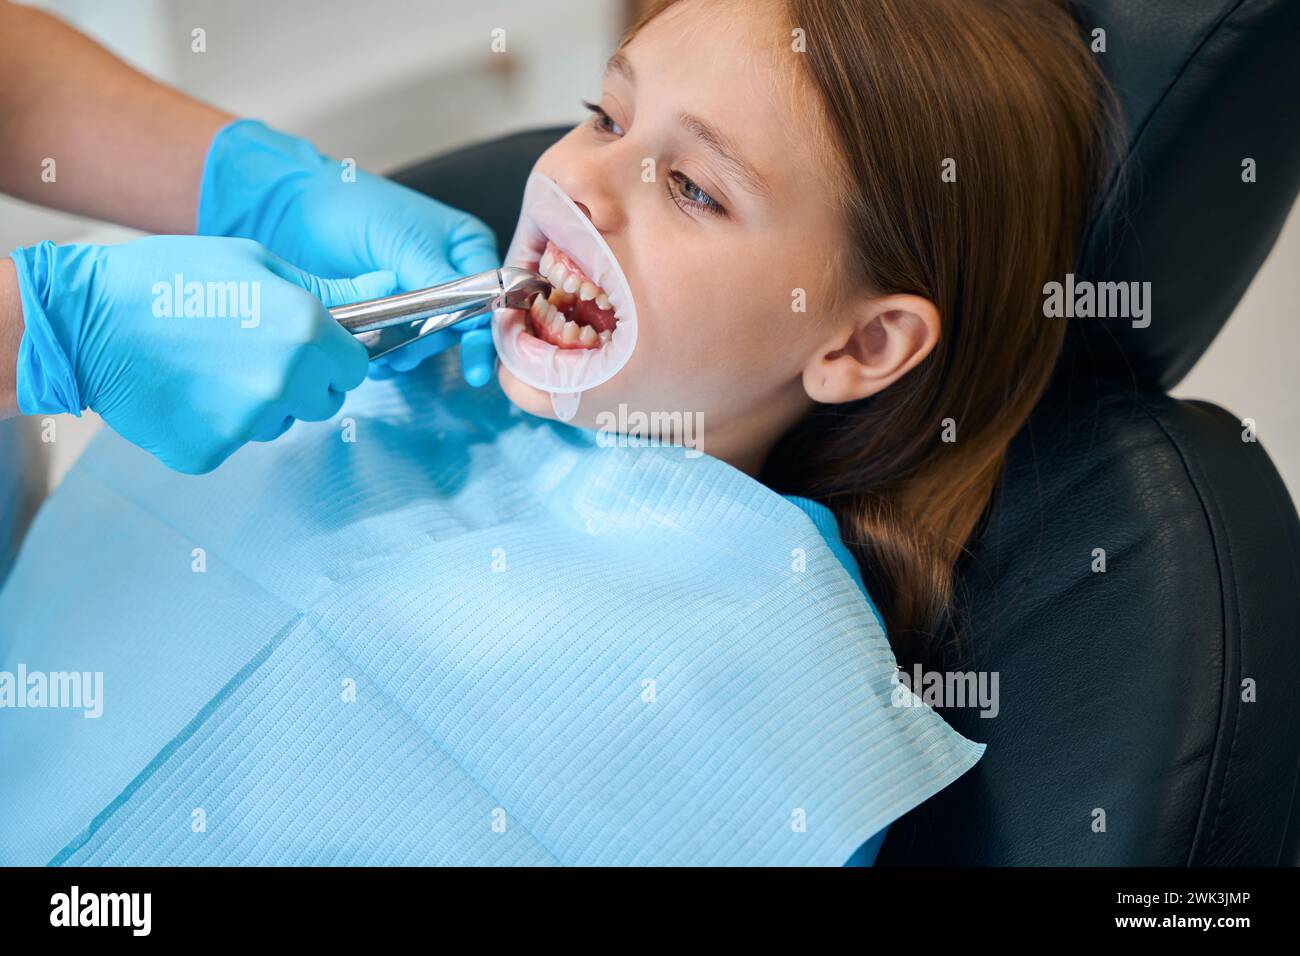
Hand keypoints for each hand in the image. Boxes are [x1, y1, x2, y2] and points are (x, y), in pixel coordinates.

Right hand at [11, 235, 394, 473]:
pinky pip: (233, 442)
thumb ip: (327, 288)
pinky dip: (214, 424)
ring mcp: (248, 424)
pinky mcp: (211, 452)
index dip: (334, 355)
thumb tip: (388, 286)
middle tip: (251, 352)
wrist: (84, 320)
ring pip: (279, 424)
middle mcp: (286, 384)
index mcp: (306, 333)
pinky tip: (186, 390)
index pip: (356, 367)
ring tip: (211, 365)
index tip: (308, 345)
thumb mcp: (255, 263)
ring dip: (259, 404)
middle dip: (303, 383)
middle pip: (324, 402)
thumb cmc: (168, 279)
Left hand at [197, 119, 499, 384]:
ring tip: (383, 351)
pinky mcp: (388, 316)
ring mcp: (417, 297)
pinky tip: (372, 353)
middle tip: (408, 348)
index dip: (483, 332)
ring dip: (409, 352)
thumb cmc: (351, 208)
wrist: (290, 210)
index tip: (476, 367)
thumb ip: (439, 280)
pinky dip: (388, 354)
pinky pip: (400, 346)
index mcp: (465, 247)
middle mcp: (448, 274)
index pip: (490, 296)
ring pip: (429, 341)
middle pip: (460, 326)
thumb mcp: (402, 240)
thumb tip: (472, 316)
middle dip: (434, 342)